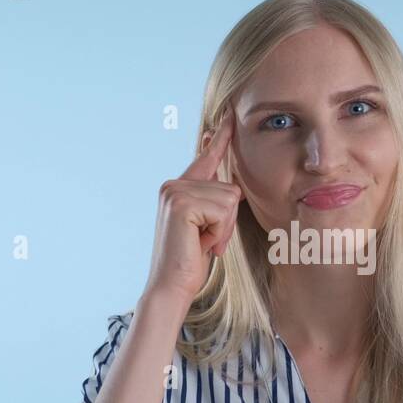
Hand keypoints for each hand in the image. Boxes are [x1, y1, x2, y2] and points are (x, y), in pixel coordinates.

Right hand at [142, 109, 242, 303]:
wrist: (171, 286)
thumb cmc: (190, 261)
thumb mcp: (206, 226)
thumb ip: (213, 203)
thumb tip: (231, 184)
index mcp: (178, 188)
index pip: (205, 158)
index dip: (219, 138)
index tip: (226, 117)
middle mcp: (173, 184)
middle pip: (230, 187)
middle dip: (228, 220)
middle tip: (207, 241)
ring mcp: (175, 191)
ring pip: (230, 198)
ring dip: (224, 228)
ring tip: (203, 243)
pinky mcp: (182, 203)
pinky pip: (224, 210)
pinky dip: (220, 232)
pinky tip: (202, 244)